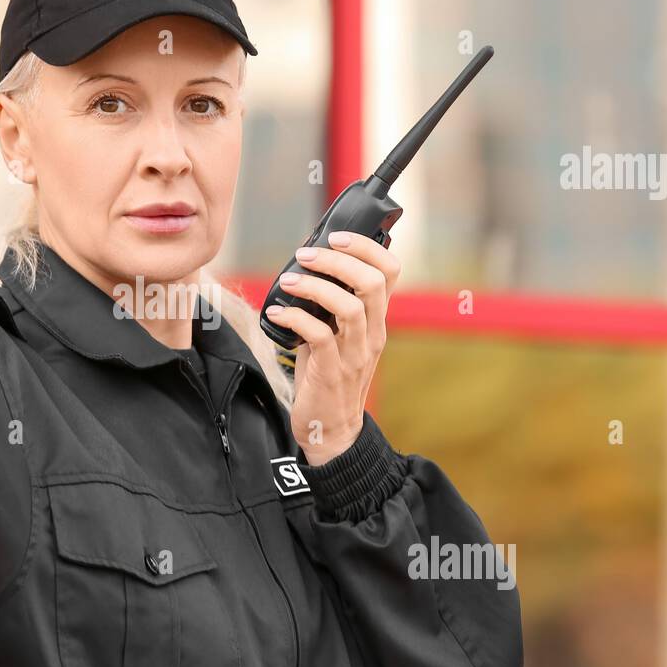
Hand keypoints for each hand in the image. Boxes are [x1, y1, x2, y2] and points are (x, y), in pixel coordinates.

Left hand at [264, 231, 400, 464]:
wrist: (331, 430)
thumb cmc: (328, 376)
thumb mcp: (337, 335)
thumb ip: (331, 305)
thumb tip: (306, 268)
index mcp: (376, 320)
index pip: (390, 271)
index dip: (366, 247)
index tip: (337, 237)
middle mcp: (372, 333)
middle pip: (372, 283)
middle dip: (338, 260)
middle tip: (306, 254)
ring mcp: (355, 354)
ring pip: (349, 307)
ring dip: (314, 286)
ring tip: (287, 282)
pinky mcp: (332, 371)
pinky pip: (319, 336)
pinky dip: (295, 318)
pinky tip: (277, 312)